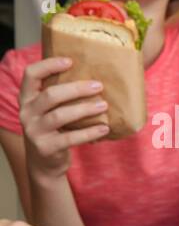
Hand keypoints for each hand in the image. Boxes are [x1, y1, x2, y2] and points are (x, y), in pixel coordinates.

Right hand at [18, 56, 110, 181]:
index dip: (48, 65)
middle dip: (76, 89)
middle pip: (50, 95)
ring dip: (84, 109)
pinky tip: (104, 128)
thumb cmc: (54, 130)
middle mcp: (26, 113)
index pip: (31, 75)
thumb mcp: (49, 111)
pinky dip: (89, 133)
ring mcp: (34, 131)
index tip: (70, 61)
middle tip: (98, 86)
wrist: (45, 163)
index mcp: (27, 99)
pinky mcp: (46, 147)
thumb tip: (93, 78)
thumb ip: (60, 97)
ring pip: (60, 115)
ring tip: (104, 105)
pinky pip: (70, 138)